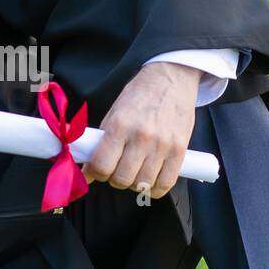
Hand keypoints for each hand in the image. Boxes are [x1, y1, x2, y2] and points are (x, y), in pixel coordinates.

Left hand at [82, 61, 198, 198]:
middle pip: (122, 179)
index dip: (94, 174)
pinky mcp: (180, 151)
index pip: (102, 165)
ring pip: (142, 185)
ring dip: (134, 184)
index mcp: (120, 125)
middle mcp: (142, 137)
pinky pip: (165, 184)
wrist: (172, 79)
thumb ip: (103, 139)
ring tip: (134, 173)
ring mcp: (163, 145)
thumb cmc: (140, 95)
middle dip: (114, 180)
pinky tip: (150, 181)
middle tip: (115, 171)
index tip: (94, 173)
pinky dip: (154, 189)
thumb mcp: (115, 111)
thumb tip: (89, 167)